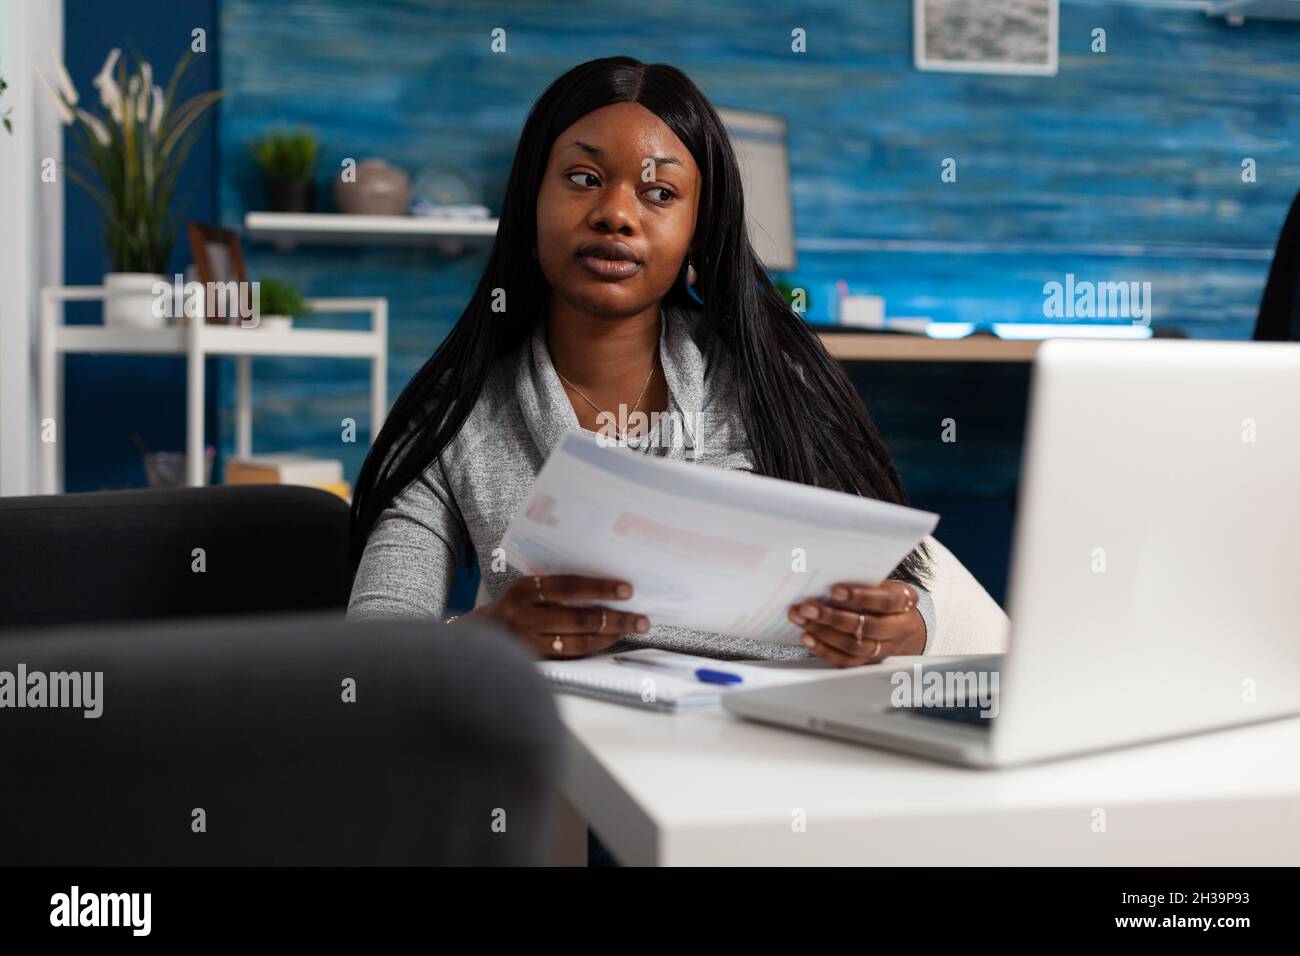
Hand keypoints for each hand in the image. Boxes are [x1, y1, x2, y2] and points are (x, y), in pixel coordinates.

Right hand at [463, 574, 650, 658]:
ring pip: (578, 642)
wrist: (478, 634)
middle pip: (579, 618)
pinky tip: (610, 641)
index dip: (600, 588)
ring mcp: (528, 642)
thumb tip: (602, 586)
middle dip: (614, 619)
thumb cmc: (511, 605)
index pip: (569, 587)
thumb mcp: (525, 588)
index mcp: (523, 590)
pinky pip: (571, 655)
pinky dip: (594, 648)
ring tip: (632, 629)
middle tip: (642, 619)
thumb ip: (554, 587)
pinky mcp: (535, 660)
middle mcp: (524, 616)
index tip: (627, 590)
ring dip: (610, 636)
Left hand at [787, 580, 924, 667]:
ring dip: (824, 633)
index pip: (885, 601)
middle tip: (808, 607)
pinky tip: (808, 638)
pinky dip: (824, 650)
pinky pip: (846, 661)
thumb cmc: (885, 597)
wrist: (904, 626)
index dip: (860, 597)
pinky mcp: (868, 662)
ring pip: (854, 646)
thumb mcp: (882, 584)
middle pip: (868, 627)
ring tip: (803, 619)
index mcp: (905, 602)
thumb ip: (862, 581)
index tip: (834, 590)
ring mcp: (884, 648)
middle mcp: (899, 628)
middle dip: (834, 617)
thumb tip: (826, 577)